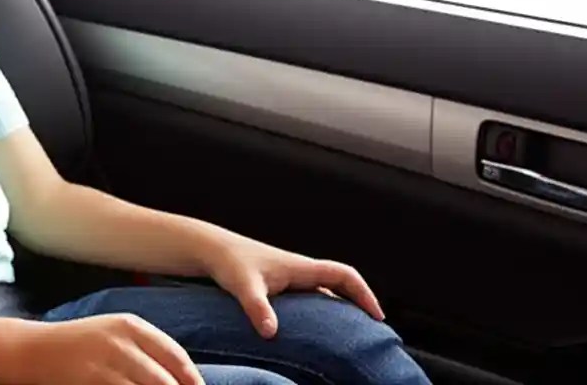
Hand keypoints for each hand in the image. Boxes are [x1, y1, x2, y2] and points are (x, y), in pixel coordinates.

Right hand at [25, 314, 203, 384]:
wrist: (33, 351)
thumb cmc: (80, 346)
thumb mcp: (114, 334)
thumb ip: (147, 350)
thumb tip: (186, 377)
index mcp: (131, 326)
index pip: (176, 357)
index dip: (193, 380)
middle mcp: (120, 342)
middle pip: (165, 380)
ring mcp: (104, 364)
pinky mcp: (91, 381)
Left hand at [205, 233, 385, 337]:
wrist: (209, 250)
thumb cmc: (227, 263)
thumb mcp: (243, 286)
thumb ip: (258, 308)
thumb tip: (271, 333)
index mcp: (300, 267)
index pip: (344, 275)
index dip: (364, 293)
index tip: (377, 316)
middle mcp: (299, 270)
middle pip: (340, 284)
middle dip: (359, 304)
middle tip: (372, 332)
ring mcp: (290, 277)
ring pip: (325, 292)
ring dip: (340, 308)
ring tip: (350, 336)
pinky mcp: (278, 284)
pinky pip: (309, 297)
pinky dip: (319, 311)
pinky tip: (315, 331)